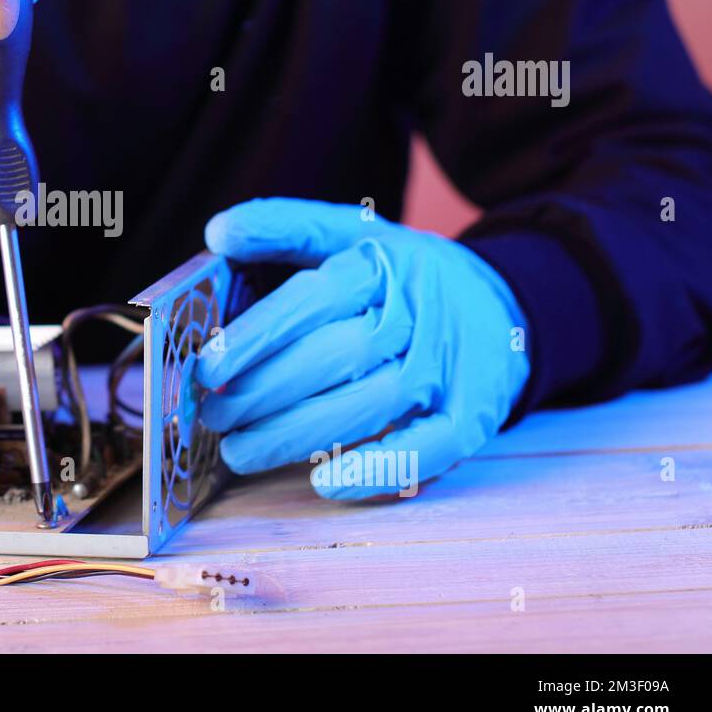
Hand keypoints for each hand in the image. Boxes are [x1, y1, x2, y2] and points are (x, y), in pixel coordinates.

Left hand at [196, 198, 529, 498]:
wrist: (504, 302)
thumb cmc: (400, 276)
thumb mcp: (350, 235)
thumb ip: (284, 228)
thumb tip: (218, 231)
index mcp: (380, 265)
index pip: (315, 298)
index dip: (259, 335)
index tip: (208, 367)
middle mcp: (417, 314)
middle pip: (337, 355)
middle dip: (265, 391)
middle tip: (212, 414)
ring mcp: (446, 368)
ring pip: (371, 404)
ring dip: (298, 434)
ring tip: (239, 451)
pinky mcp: (471, 416)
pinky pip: (427, 449)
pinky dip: (377, 470)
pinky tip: (324, 483)